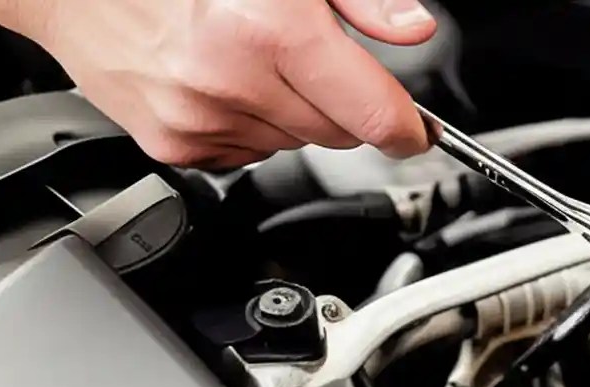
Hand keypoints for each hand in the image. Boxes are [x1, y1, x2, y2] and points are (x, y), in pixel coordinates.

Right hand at [0, 0, 437, 167]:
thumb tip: (413, 28)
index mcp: (270, 30)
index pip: (373, 114)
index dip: (406, 129)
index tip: (416, 132)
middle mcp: (232, 81)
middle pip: (337, 135)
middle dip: (339, 105)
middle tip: (309, 61)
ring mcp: (199, 121)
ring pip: (292, 147)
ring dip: (290, 115)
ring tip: (250, 62)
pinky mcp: (173, 145)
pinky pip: (246, 156)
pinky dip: (247, 128)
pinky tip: (220, 84)